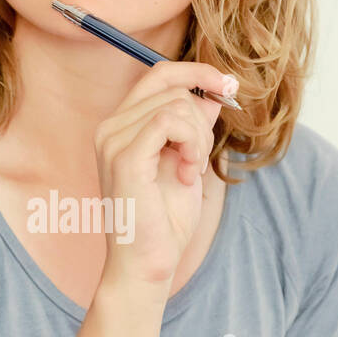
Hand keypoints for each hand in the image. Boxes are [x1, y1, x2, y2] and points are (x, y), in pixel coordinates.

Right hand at [94, 59, 234, 295]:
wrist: (147, 264)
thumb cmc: (164, 221)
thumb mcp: (188, 161)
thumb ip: (195, 125)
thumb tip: (214, 92)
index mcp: (120, 126)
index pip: (158, 74)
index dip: (196, 72)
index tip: (228, 85)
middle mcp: (109, 128)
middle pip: (171, 87)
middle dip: (201, 119)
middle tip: (199, 159)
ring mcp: (112, 140)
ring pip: (176, 105)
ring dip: (199, 138)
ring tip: (191, 171)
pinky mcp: (124, 157)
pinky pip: (170, 122)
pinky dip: (192, 145)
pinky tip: (188, 173)